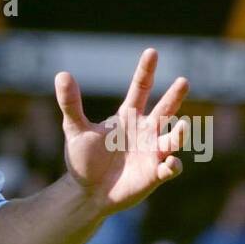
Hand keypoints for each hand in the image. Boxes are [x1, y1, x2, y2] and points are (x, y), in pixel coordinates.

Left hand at [56, 48, 188, 214]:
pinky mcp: (155, 174)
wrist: (88, 192)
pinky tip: (168, 163)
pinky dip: (172, 165)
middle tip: (183, 81)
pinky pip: (170, 168)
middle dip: (174, 96)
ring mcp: (153, 152)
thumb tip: (61, 75)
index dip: (146, 71)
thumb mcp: (75, 130)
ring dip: (180, 134)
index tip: (151, 52)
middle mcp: (145, 131)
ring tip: (183, 126)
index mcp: (128, 117)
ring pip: (173, 139)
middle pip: (165, 109)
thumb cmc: (84, 160)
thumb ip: (71, 104)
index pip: (140, 89)